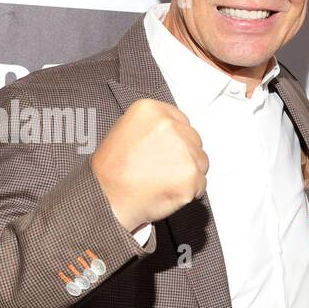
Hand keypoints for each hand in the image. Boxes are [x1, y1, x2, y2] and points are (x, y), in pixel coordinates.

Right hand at [90, 99, 207, 231]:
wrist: (107, 197)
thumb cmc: (112, 171)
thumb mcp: (125, 131)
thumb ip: (153, 126)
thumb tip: (173, 130)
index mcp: (152, 110)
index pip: (183, 122)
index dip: (176, 140)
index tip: (167, 151)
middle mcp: (169, 126)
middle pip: (195, 141)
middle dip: (184, 156)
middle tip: (161, 170)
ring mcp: (183, 150)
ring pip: (201, 162)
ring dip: (188, 174)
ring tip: (162, 180)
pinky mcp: (191, 174)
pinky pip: (202, 184)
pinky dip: (190, 192)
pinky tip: (167, 191)